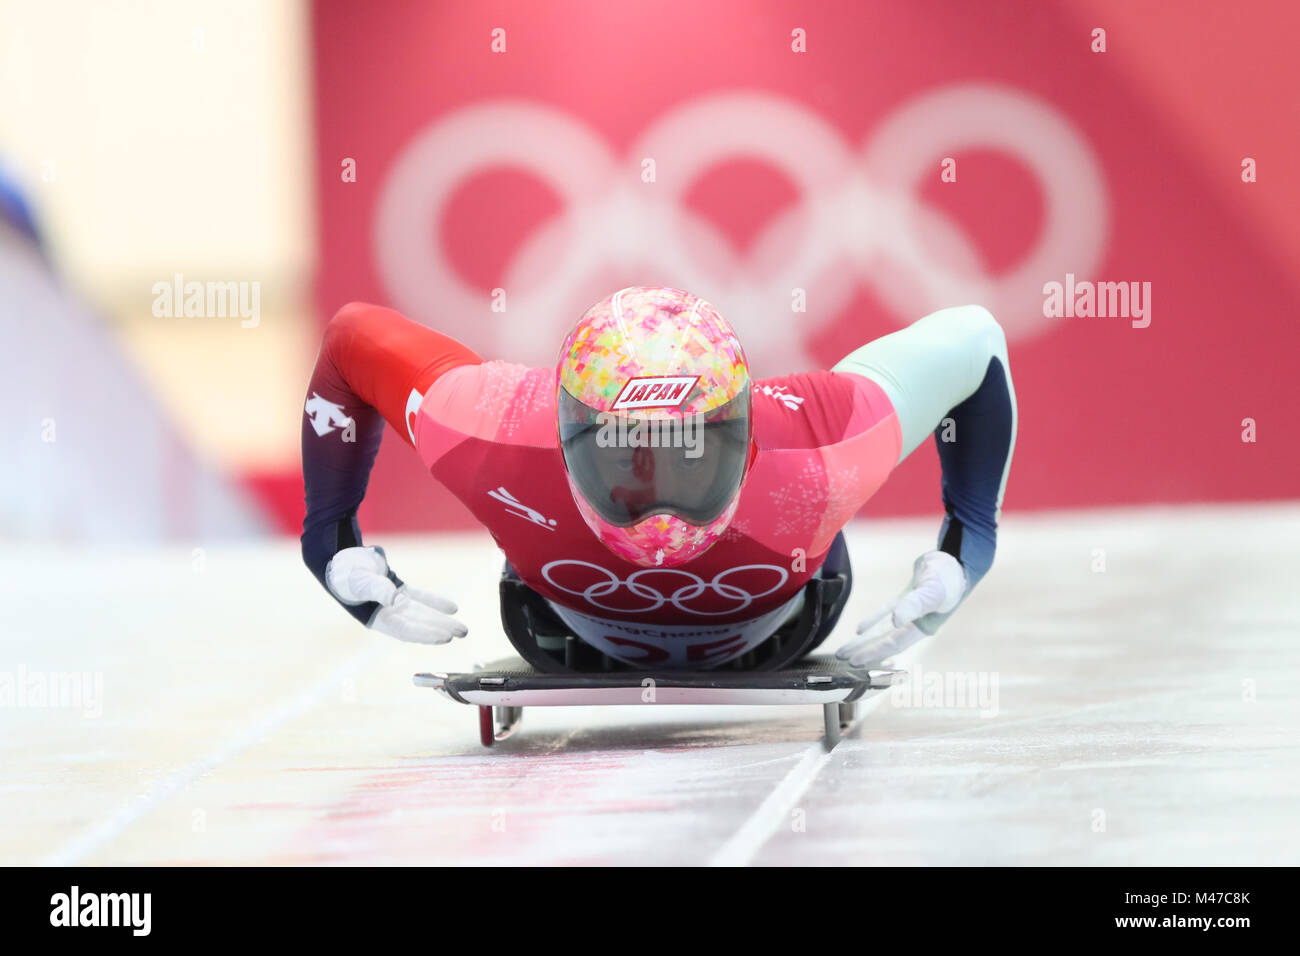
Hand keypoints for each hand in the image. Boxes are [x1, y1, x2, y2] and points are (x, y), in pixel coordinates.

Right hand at [325, 546, 467, 644]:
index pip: (407, 630)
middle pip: (420, 625)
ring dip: (441, 620)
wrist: (338, 559)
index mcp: (377, 618)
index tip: (445, 637)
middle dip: (440, 629)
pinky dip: (434, 602)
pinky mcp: (397, 590)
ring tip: (462, 628)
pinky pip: (420, 598)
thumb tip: (393, 599)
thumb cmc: (344, 573)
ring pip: (423, 614)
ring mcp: (394, 603)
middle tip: (463, 632)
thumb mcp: (360, 581)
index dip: (426, 634)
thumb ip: (378, 589)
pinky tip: (452, 608)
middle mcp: (388, 615)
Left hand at [836, 550, 965, 667]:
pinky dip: (873, 620)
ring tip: (846, 651)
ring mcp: (909, 612)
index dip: (874, 654)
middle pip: (884, 642)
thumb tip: (895, 620)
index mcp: (922, 628)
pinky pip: (885, 612)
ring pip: (882, 630)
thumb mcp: (931, 592)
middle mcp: (914, 624)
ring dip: (865, 640)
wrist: (955, 560)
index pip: (893, 645)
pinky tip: (859, 630)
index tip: (855, 662)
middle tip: (842, 660)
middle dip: (864, 651)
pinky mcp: (905, 599)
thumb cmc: (948, 579)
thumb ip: (913, 606)